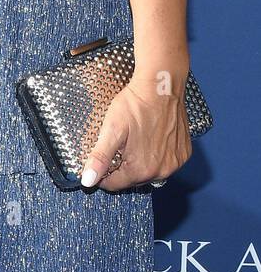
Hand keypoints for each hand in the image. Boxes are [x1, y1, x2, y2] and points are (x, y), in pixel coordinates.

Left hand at [80, 74, 191, 191]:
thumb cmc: (135, 105)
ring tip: (132, 140)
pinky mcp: (184, 153)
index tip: (99, 159)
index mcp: (141, 169)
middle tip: (116, 145)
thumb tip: (88, 182)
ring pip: (149, 172)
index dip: (102, 173)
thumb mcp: (111, 129)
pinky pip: (166, 162)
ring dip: (139, 162)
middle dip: (121, 167)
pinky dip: (156, 156)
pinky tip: (150, 139)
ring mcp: (175, 163)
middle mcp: (162, 171)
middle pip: (132, 179)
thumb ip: (99, 158)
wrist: (161, 86)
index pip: (114, 184)